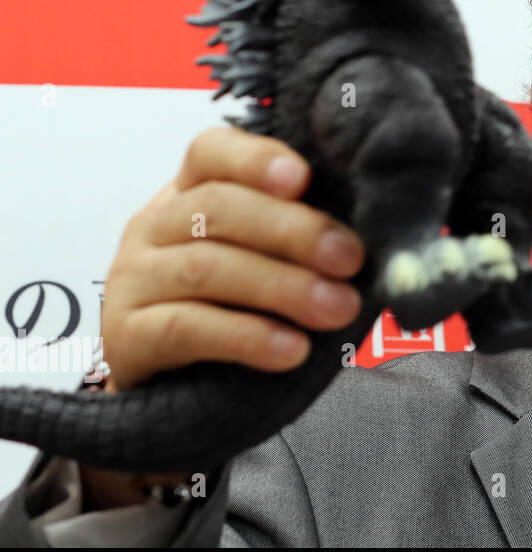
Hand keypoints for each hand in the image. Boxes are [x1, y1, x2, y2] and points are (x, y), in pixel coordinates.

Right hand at [78, 127, 366, 508]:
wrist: (179, 399)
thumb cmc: (241, 312)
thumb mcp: (272, 262)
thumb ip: (308, 240)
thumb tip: (385, 233)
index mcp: (190, 193)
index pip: (211, 152)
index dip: (256, 159)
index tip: (304, 178)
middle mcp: (154, 227)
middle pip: (218, 208)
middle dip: (294, 232)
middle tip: (351, 259)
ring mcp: (132, 280)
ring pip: (206, 268)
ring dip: (283, 286)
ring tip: (338, 309)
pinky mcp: (126, 338)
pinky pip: (186, 328)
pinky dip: (247, 337)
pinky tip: (292, 350)